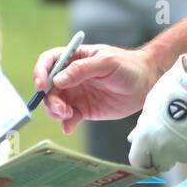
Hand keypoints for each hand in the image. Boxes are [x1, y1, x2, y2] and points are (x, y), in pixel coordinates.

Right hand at [32, 43, 158, 133]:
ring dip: (56, 112)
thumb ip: (82, 70)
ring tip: (68, 115)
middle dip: (49, 99)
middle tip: (61, 109)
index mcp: (74, 58)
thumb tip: (58, 80)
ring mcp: (76, 93)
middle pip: (48, 87)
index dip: (40, 72)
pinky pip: (68, 118)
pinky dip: (65, 123)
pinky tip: (69, 127)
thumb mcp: (106, 63)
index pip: (49, 62)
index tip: (41, 86)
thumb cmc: (128, 66)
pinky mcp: (83, 109)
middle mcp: (70, 76)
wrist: (146, 84)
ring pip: (55, 104)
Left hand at [127, 56, 186, 172]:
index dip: (143, 158)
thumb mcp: (150, 106)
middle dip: (162, 156)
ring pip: (181, 157)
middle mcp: (165, 150)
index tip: (148, 153)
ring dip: (182, 147)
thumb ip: (143, 127)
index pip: (139, 163)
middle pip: (161, 165)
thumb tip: (134, 140)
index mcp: (147, 139)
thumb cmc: (172, 90)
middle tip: (169, 137)